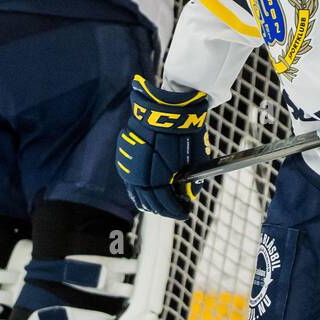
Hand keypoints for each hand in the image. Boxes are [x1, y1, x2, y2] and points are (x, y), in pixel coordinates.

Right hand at [117, 75, 212, 219]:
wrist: (166, 107)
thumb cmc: (184, 131)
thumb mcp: (195, 157)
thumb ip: (192, 180)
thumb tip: (190, 196)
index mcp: (158, 175)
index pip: (165, 202)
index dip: (176, 210)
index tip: (184, 212)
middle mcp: (140, 173)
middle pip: (149, 201)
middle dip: (163, 209)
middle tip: (175, 210)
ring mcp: (129, 165)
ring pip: (136, 193)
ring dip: (149, 201)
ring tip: (162, 204)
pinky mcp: (124, 156)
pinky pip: (130, 180)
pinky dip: (139, 189)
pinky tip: (148, 191)